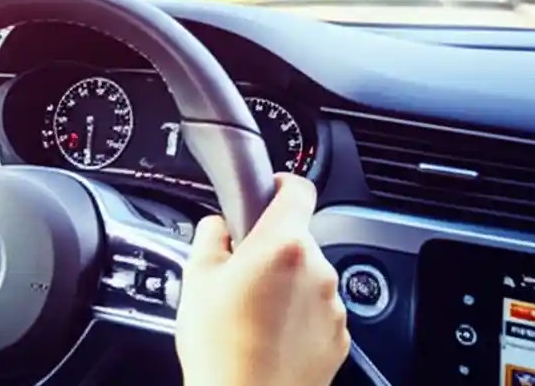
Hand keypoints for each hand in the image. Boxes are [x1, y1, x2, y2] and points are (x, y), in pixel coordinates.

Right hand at [176, 174, 349, 385]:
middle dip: (271, 249)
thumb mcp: (195, 277)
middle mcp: (318, 269)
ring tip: (252, 315)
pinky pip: (317, 311)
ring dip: (286, 285)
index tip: (267, 192)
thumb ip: (211, 235)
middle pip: (297, 238)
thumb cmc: (219, 349)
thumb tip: (220, 226)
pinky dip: (298, 317)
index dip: (279, 184)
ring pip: (308, 277)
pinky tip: (269, 336)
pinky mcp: (339, 336)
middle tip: (240, 275)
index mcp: (283, 244)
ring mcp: (332, 305)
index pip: (298, 187)